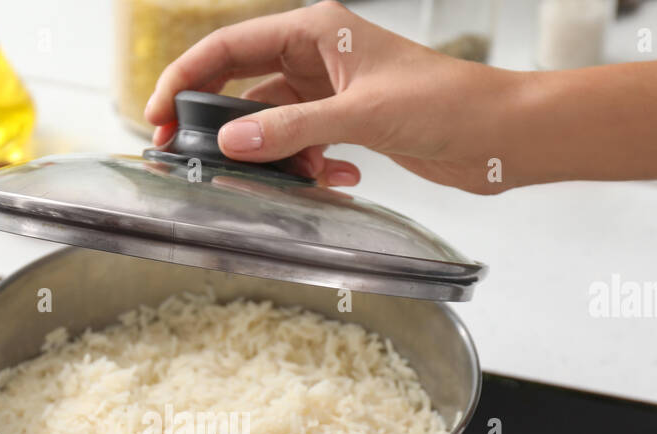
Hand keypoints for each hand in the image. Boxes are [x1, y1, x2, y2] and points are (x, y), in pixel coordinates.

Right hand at [143, 0, 526, 192]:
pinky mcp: (348, 124)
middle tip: (188, 157)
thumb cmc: (448, 103)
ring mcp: (332, 91)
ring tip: (292, 177)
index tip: (155, 113)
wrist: (500, 135)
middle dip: (219, 124)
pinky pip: (303, 145)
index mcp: (317, 31)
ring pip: (272, 123)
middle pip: (242, 86)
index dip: (185, 78)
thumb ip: (291, 130)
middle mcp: (319, 56)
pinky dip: (310, 166)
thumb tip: (232, 143)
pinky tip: (338, 179)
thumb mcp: (361, 116)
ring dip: (276, 155)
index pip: (229, 47)